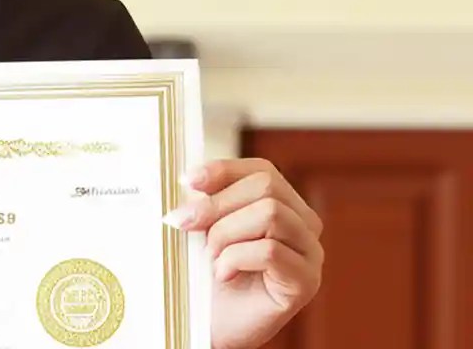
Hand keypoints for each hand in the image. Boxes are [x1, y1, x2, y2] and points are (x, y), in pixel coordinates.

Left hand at [163, 159, 323, 348]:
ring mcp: (310, 254)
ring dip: (225, 233)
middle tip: (185, 225)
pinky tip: (224, 275)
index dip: (224, 170)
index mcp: (284, 206)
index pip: (263, 171)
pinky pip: (269, 251)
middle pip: (266, 187)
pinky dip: (235, 259)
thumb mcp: (204, 229)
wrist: (212, 326)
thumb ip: (206, 201)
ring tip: (212, 257)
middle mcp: (304, 226)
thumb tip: (190, 180)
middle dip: (217, 204)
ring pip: (270, 214)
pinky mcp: (305, 282)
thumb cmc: (208, 277)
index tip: (187, 181)